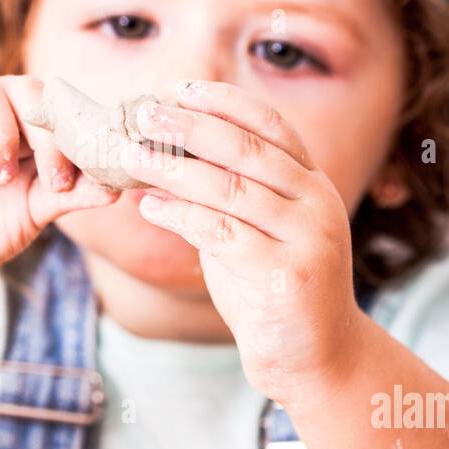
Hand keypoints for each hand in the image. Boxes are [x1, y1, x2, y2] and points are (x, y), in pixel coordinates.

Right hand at [0, 69, 119, 306]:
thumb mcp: (36, 211)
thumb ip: (73, 193)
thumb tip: (118, 185)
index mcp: (18, 123)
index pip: (54, 101)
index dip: (74, 130)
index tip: (83, 173)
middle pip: (20, 85)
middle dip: (44, 129)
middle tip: (52, 177)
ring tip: (3, 176)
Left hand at [125, 79, 358, 406]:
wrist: (317, 359)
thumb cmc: (274, 291)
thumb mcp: (256, 233)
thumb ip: (227, 197)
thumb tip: (164, 157)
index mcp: (312, 184)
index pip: (271, 125)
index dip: (224, 101)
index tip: (178, 88)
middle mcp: (317, 203)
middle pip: (248, 149)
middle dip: (190, 127)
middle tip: (143, 113)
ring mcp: (307, 238)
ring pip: (232, 189)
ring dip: (174, 169)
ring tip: (131, 157)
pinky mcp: (287, 275)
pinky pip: (224, 234)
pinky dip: (181, 216)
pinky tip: (150, 207)